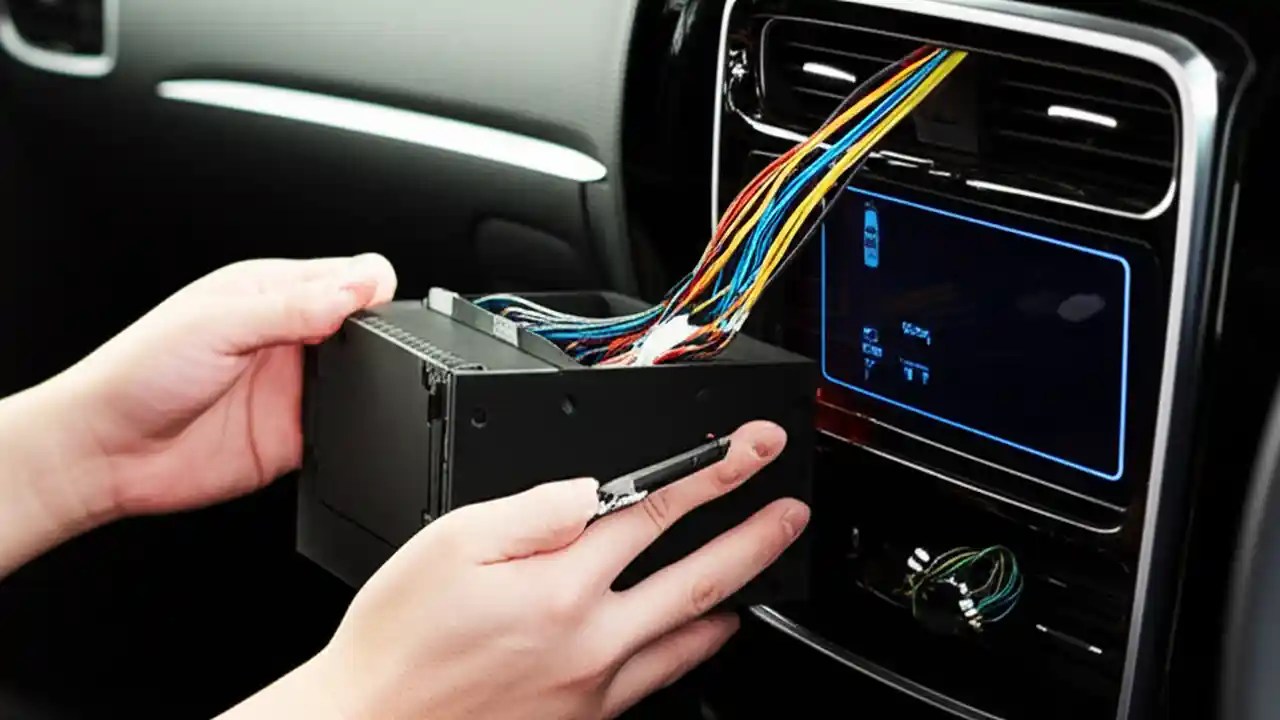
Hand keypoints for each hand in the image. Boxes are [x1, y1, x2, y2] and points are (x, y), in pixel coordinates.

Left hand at [63, 254, 396, 516]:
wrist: (105, 451)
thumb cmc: (137, 372)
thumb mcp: (219, 323)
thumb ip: (294, 306)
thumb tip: (361, 286)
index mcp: (270, 292)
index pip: (349, 276)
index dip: (369, 290)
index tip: (365, 310)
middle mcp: (288, 336)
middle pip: (365, 326)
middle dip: (377, 336)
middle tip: (349, 352)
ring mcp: (294, 387)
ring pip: (364, 379)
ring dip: (367, 384)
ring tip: (337, 387)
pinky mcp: (296, 435)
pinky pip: (346, 430)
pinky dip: (353, 430)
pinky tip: (332, 424)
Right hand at [221, 421, 808, 719]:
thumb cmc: (399, 640)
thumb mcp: (449, 544)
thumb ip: (532, 511)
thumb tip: (590, 491)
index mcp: (559, 584)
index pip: (654, 511)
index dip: (713, 472)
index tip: (751, 449)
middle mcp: (589, 639)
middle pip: (697, 579)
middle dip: (755, 537)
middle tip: (791, 512)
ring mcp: (593, 687)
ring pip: (689, 637)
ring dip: (735, 597)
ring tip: (763, 573)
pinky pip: (659, 680)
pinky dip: (691, 651)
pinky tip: (702, 636)